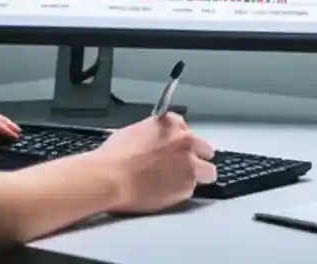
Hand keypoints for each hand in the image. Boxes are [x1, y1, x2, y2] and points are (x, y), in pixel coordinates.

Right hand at [89, 113, 215, 213]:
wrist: (110, 178)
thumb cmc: (115, 156)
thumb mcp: (135, 132)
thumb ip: (155, 134)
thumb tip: (156, 142)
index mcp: (172, 124)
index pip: (186, 130)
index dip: (179, 142)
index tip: (174, 148)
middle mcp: (185, 142)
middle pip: (205, 150)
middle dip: (196, 157)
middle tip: (182, 166)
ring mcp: (190, 165)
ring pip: (206, 172)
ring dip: (193, 176)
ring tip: (173, 183)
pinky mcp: (187, 188)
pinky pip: (190, 190)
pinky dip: (180, 192)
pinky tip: (164, 192)